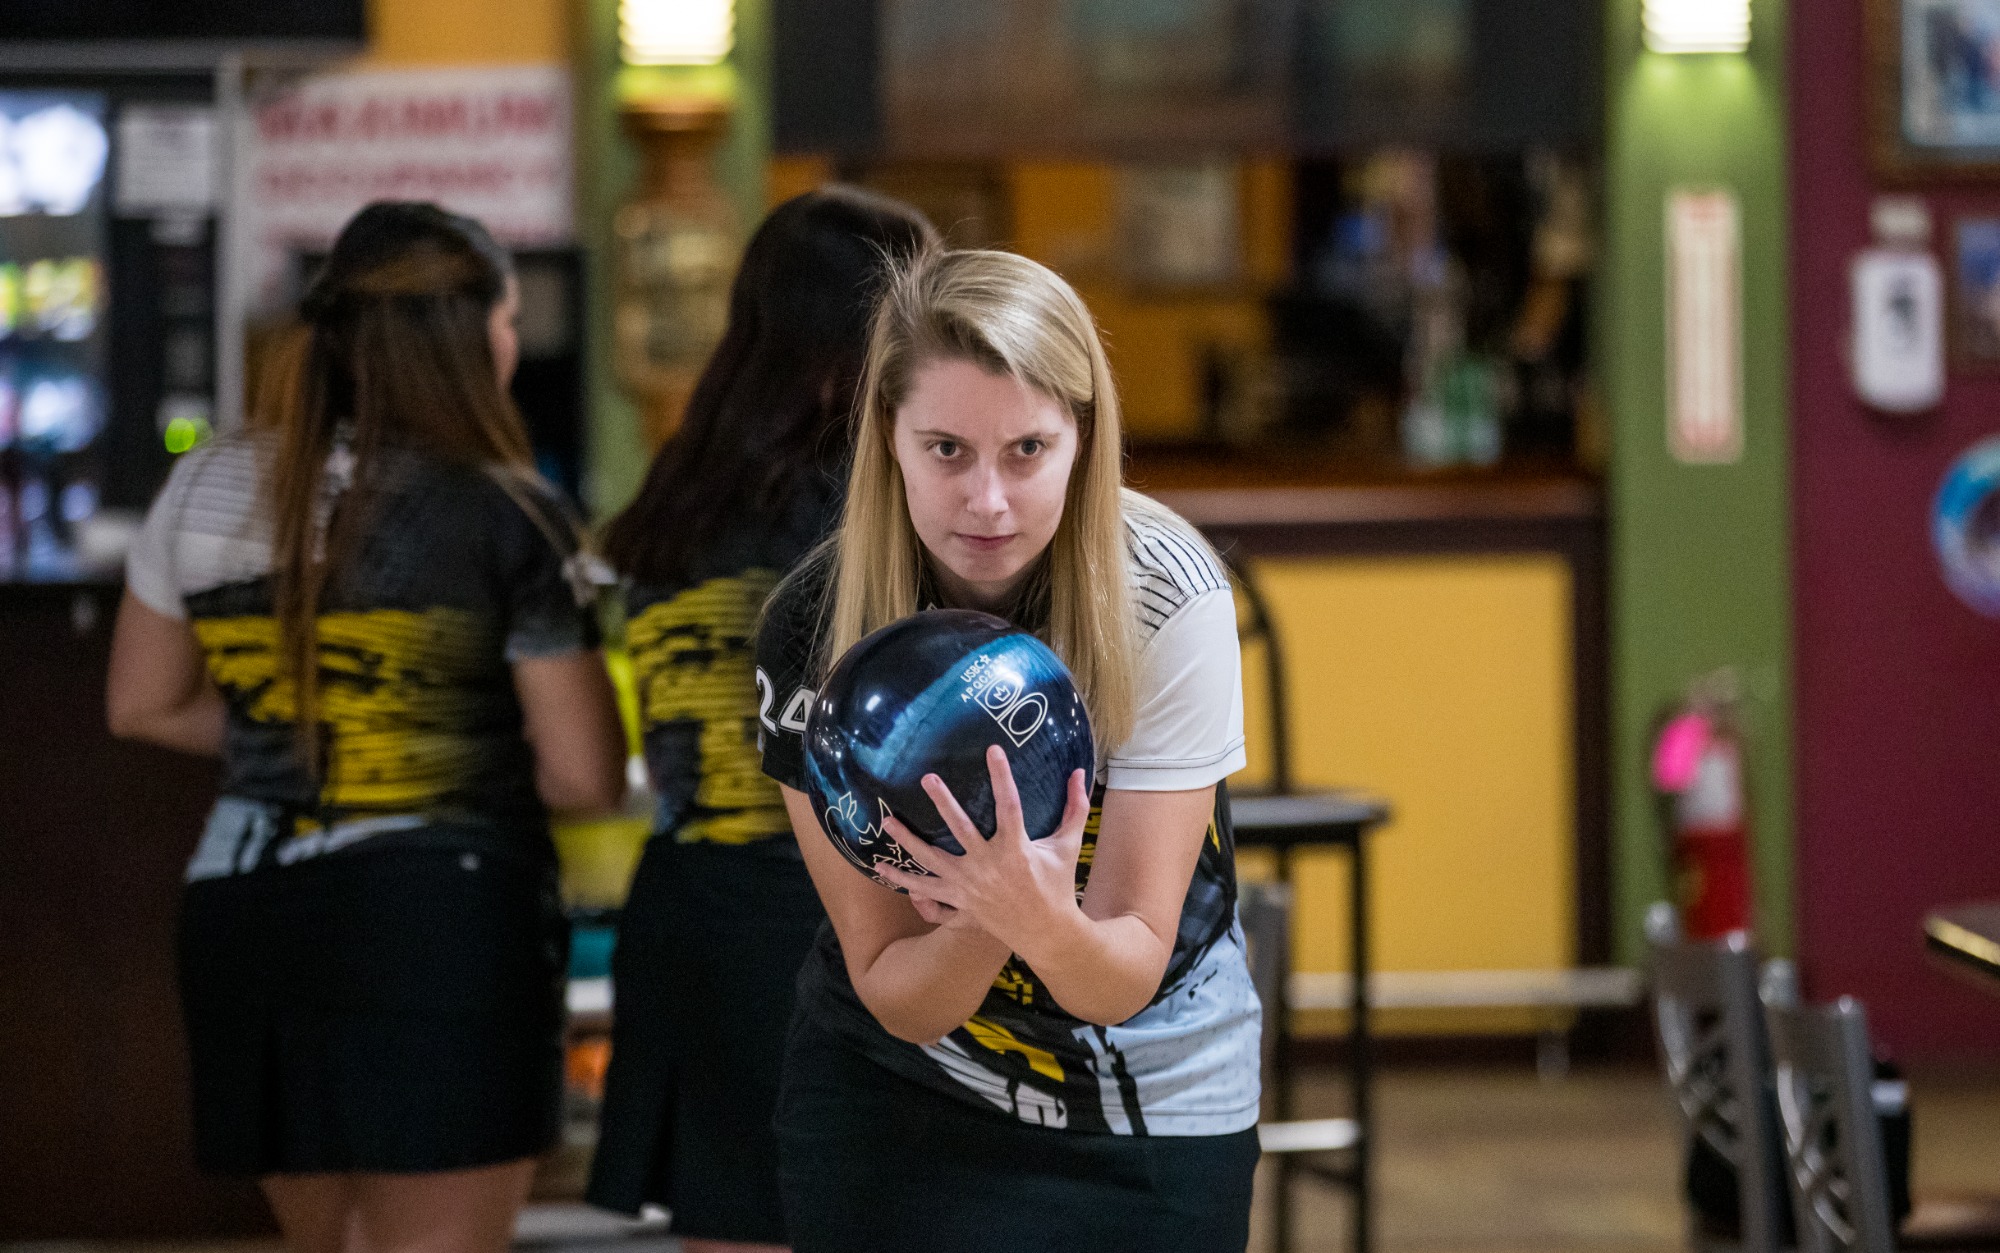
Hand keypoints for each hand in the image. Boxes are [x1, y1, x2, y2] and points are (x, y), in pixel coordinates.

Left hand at [876, 745, 1089, 954]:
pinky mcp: (960, 900)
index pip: (1009, 805)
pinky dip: (903, 880)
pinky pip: (927, 890)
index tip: (992, 750)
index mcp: (1017, 849)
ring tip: (887, 821)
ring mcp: (970, 884)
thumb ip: (1075, 809)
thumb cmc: (1058, 886)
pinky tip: (881, 866)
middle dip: (943, 803)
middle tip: (927, 778)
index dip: (1001, 777)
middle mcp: (989, 865)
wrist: (1045, 933)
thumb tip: (1081, 773)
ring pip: (933, 860)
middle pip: (961, 829)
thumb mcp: (1068, 847)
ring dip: (908, 840)